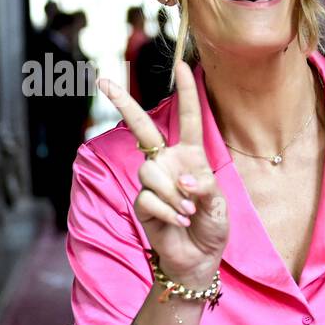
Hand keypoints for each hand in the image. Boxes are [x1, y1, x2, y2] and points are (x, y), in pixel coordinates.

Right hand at [96, 59, 228, 285]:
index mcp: (191, 156)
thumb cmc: (212, 227)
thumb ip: (204, 189)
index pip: (188, 119)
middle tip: (105, 81)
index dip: (186, 93)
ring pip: (151, 173)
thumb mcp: (219, 206)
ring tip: (189, 214)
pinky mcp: (141, 202)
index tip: (182, 66)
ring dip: (174, 197)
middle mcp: (167, 163)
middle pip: (142, 129)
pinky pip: (150, 199)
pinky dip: (169, 213)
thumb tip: (183, 181)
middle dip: (124, 104)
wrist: (198, 259)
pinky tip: (179, 224)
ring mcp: (152, 182)